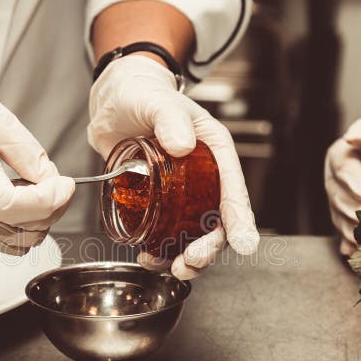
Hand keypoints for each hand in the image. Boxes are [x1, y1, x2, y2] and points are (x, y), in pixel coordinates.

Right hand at [0, 78, 74, 253]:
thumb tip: (51, 176)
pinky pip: (4, 244)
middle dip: (53, 208)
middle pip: (22, 229)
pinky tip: (19, 202)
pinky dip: (23, 229)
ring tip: (34, 190)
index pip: (12, 206)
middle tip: (57, 182)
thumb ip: (24, 147)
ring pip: (17, 243)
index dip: (49, 200)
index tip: (64, 183)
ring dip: (40, 221)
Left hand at [88, 56, 258, 279]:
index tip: (245, 244)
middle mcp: (205, 176)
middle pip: (218, 222)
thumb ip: (168, 117)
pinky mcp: (162, 202)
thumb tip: (182, 144)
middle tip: (188, 262)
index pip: (234, 189)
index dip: (241, 220)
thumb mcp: (156, 100)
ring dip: (186, 256)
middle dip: (208, 248)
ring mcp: (184, 192)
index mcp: (215, 150)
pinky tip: (150, 256)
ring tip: (168, 267)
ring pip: (195, 233)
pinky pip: (169, 232)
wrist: (115, 103)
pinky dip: (163, 249)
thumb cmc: (142, 94)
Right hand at [324, 116, 360, 255]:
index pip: (342, 168)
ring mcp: (336, 195)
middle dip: (351, 210)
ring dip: (347, 228)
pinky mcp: (342, 211)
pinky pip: (340, 227)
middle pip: (336, 194)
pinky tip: (352, 252)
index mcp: (341, 154)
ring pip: (336, 213)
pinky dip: (346, 240)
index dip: (352, 184)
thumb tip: (349, 139)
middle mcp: (333, 176)